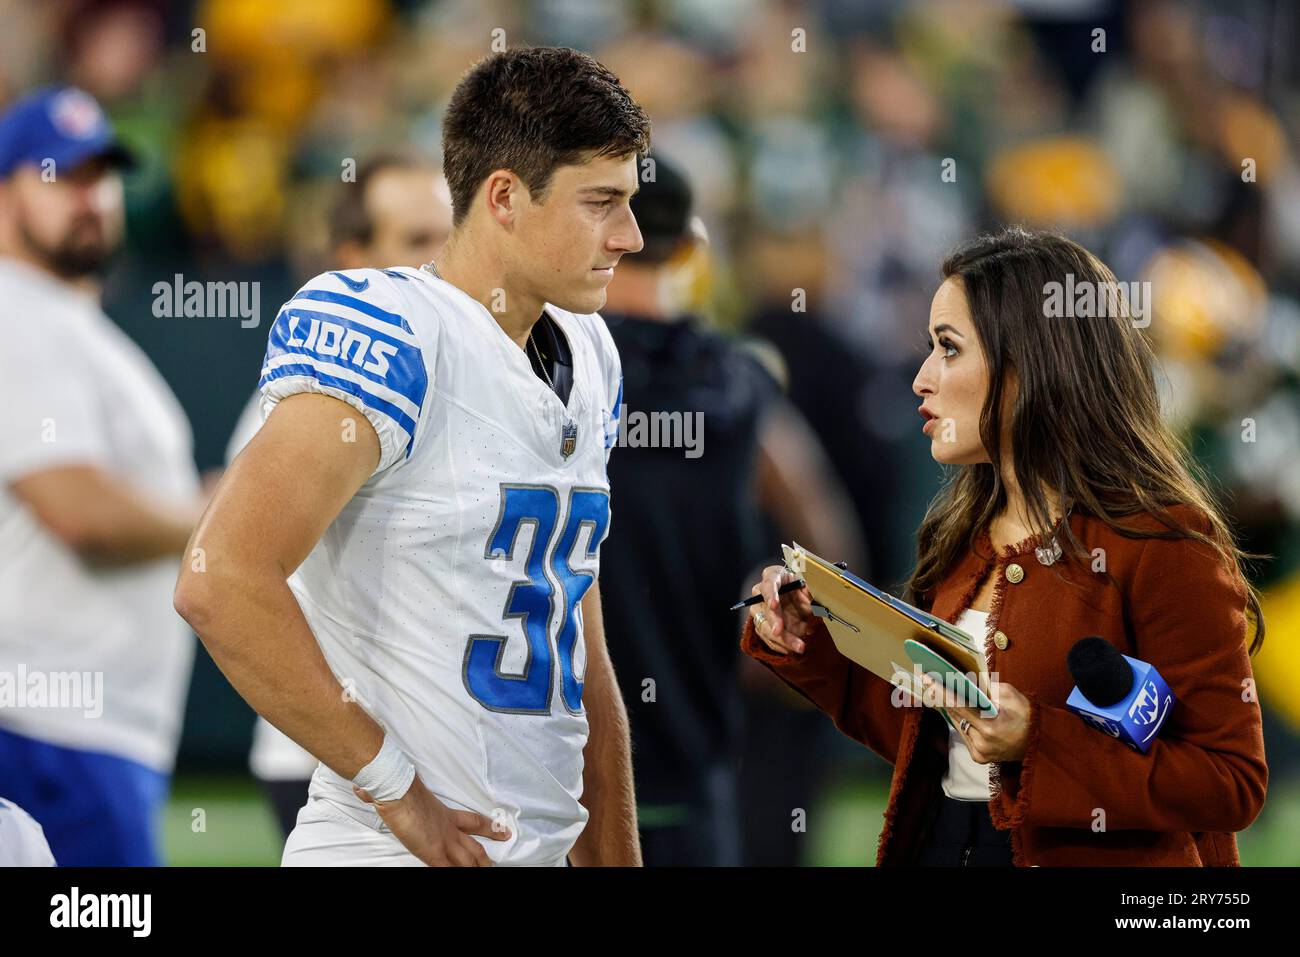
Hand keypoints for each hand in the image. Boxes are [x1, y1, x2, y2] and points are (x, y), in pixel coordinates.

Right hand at [353, 776, 510, 865]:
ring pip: (467, 861)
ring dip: (475, 869)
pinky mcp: (433, 852)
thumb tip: (362, 790)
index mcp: (445, 813)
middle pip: (474, 846)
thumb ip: (382, 794)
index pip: (473, 821)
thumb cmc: (397, 788)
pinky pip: (448, 869)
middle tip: (495, 864)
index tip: (503, 831)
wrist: (397, 790)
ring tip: (484, 873)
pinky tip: (459, 878)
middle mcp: (448, 828)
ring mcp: (443, 841)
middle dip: (485, 857)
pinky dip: (454, 874)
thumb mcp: (397, 790)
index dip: (490, 827)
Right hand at [746, 565, 816, 654]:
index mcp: (775, 576)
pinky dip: (779, 645)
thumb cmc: (806, 591)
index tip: (774, 605)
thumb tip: (818, 590)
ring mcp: (760, 609)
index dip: (770, 593)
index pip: (769, 581)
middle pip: (763, 606)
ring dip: (779, 638)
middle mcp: (763, 592)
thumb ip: (813, 588)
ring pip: (763, 625)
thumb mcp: (812, 588)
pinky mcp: (762, 625)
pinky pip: (767, 637)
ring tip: (798, 647)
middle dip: (772, 620)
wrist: (805, 605)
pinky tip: (791, 650)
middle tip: (779, 632)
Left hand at [921, 675, 1032, 763]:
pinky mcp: (978, 758)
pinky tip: (954, 709)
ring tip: (937, 692)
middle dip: (942, 698)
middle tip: (928, 682)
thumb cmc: (1027, 716)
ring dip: (950, 710)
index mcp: (991, 727)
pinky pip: (964, 734)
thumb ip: (987, 688)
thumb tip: (966, 682)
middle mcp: (982, 743)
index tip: (927, 680)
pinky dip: (961, 722)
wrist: (1039, 742)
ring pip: (958, 725)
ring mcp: (979, 753)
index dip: (941, 692)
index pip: (959, 706)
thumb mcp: (1010, 695)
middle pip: (955, 715)